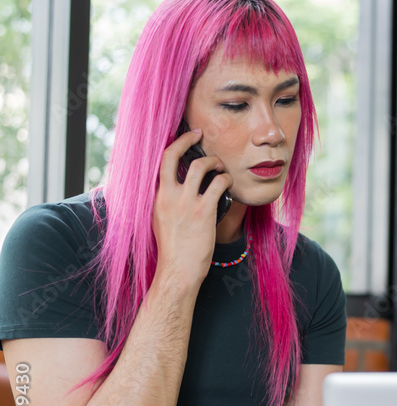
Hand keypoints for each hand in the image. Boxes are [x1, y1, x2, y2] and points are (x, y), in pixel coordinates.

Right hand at [153, 128, 233, 289]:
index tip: (188, 138)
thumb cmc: (174, 250)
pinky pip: (219, 184)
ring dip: (215, 162)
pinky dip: (226, 179)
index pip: (162, 162)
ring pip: (202, 166)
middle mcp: (168, 195)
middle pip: (174, 155)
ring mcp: (186, 202)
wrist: (178, 270)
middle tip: (201, 135)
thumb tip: (179, 191)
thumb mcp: (162, 222)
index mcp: (157, 197)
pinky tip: (229, 184)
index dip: (176, 146)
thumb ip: (168, 204)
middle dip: (188, 140)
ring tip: (222, 167)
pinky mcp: (204, 211)